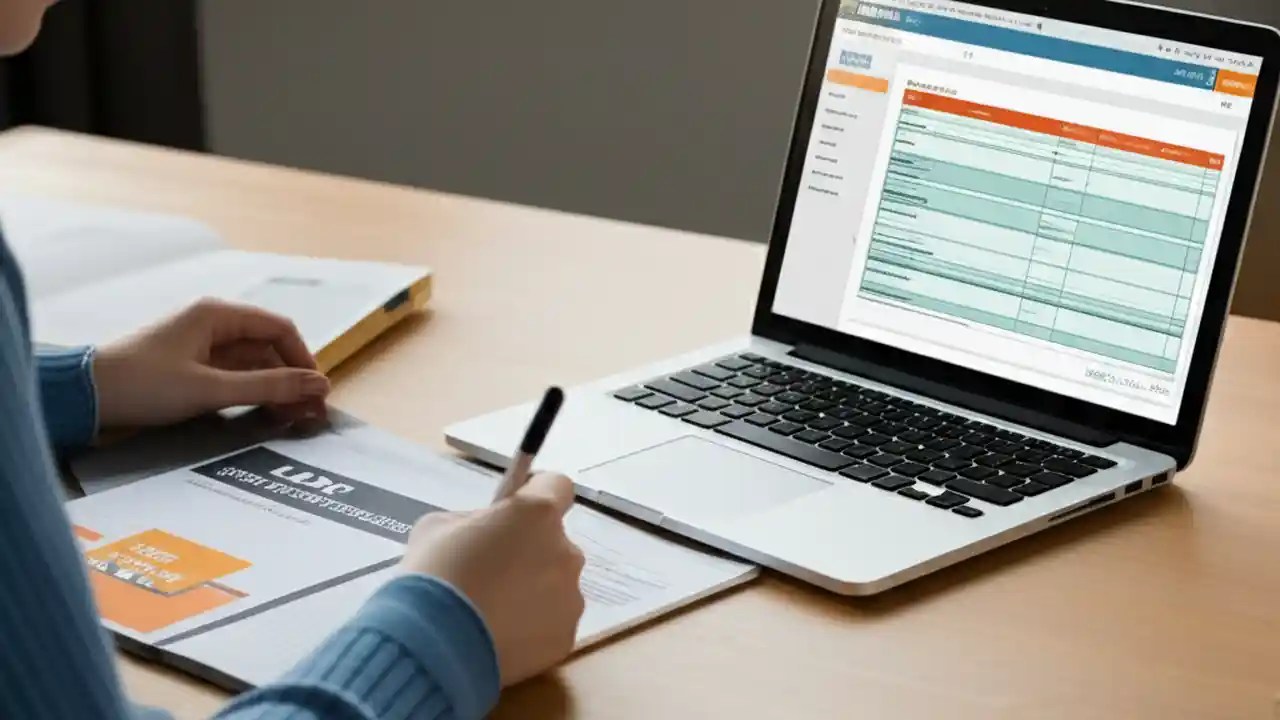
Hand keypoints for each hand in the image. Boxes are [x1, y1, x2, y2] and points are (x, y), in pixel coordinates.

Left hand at [93, 298, 330, 428]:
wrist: (82, 398)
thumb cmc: (143, 385)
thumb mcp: (211, 389)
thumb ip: (268, 387)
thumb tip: (318, 386)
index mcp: (217, 315)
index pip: (280, 329)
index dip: (304, 359)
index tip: (317, 392)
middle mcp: (212, 325)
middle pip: (268, 348)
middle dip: (292, 378)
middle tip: (310, 413)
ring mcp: (199, 347)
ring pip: (252, 365)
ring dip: (273, 390)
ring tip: (290, 420)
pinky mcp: (189, 369)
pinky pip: (232, 377)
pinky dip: (250, 395)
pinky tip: (261, 415)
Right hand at [401, 473, 586, 685]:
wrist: (432, 645)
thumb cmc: (434, 574)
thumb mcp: (438, 527)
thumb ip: (473, 521)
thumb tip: (484, 532)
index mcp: (537, 514)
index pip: (557, 486)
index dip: (536, 495)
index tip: (516, 513)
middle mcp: (565, 552)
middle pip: (554, 544)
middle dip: (529, 554)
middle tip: (491, 575)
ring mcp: (570, 599)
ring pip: (556, 588)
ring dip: (532, 594)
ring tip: (490, 615)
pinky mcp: (565, 639)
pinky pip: (550, 626)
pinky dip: (530, 630)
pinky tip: (497, 639)